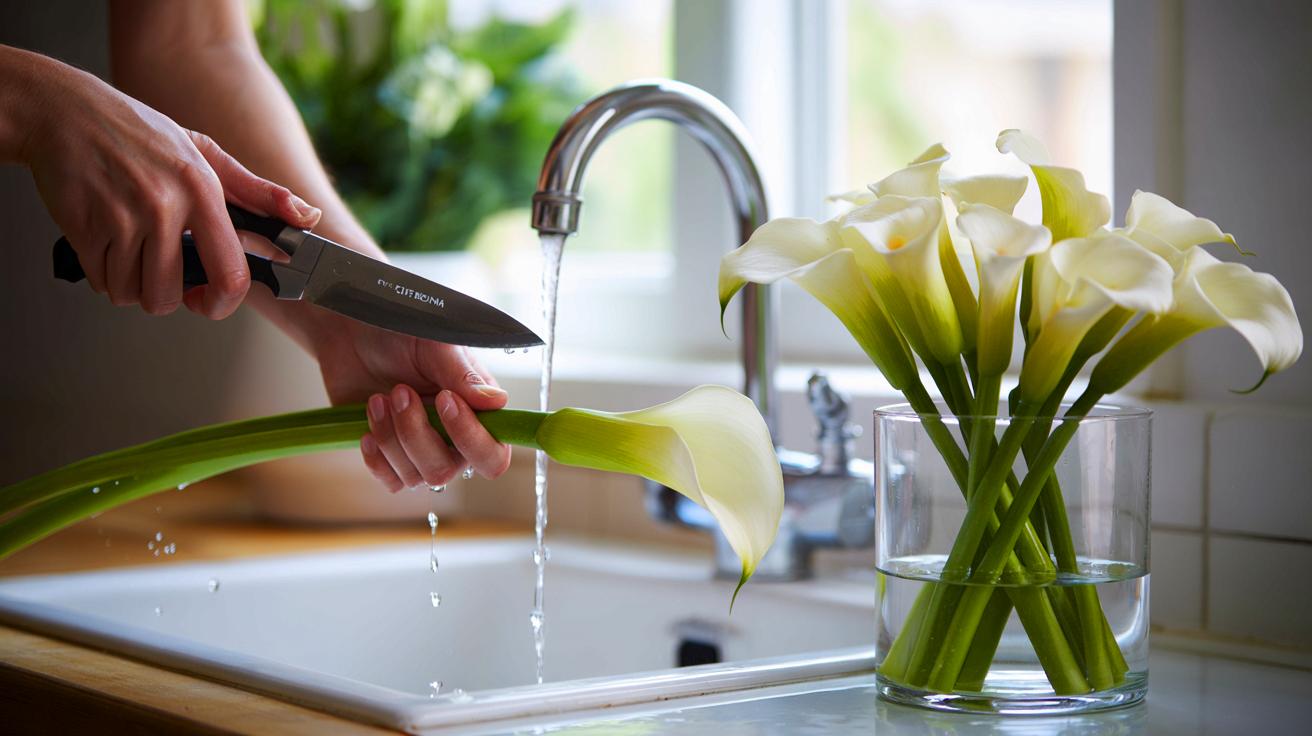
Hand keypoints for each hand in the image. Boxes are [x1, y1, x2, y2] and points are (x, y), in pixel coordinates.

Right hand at [9, 48, 320, 317]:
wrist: (64, 112)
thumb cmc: (138, 133)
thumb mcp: (205, 152)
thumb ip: (259, 192)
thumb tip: (308, 217)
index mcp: (203, 191)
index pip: (230, 273)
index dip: (221, 303)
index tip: (209, 301)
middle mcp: (166, 207)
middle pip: (169, 296)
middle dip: (164, 296)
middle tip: (159, 269)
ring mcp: (123, 218)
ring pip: (133, 294)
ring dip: (130, 284)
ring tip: (131, 250)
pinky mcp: (85, 227)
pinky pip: (101, 281)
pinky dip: (103, 274)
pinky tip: (106, 243)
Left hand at [312, 318, 512, 490]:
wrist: (352, 333)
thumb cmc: (400, 332)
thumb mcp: (435, 345)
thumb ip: (464, 375)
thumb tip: (497, 402)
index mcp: (477, 411)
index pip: (492, 454)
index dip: (471, 439)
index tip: (444, 399)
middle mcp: (454, 438)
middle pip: (446, 470)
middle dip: (415, 433)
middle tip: (399, 391)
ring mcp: (421, 450)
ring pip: (415, 476)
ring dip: (391, 436)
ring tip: (378, 399)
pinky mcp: (391, 458)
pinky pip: (391, 482)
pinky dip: (377, 458)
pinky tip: (367, 429)